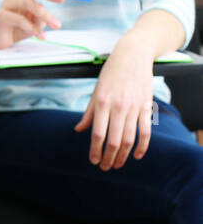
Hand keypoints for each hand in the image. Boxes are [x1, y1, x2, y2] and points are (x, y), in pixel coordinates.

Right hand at [0, 0, 65, 48]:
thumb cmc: (20, 26)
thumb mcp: (36, 21)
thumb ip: (42, 17)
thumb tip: (47, 16)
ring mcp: (6, 4)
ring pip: (28, 3)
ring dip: (45, 14)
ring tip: (57, 25)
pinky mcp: (1, 16)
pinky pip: (20, 20)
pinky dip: (33, 28)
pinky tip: (41, 36)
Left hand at [75, 37, 155, 169]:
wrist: (132, 56)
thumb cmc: (110, 74)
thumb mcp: (95, 91)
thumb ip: (88, 112)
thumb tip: (78, 129)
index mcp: (101, 103)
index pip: (97, 133)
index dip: (95, 150)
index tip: (92, 161)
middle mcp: (117, 107)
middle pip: (114, 140)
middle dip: (108, 157)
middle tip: (104, 167)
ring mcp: (133, 108)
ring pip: (129, 139)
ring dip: (123, 155)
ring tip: (117, 164)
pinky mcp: (146, 107)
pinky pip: (146, 131)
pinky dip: (143, 146)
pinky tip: (137, 156)